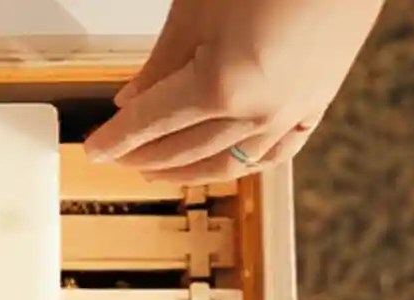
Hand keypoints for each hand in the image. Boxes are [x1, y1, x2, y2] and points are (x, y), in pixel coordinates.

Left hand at [84, 0, 385, 183]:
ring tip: (157, 169)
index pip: (150, 124)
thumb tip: (130, 101)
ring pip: (228, 161)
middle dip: (144, 155)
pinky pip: (275, 152)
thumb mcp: (198, 10)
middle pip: (184, 149)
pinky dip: (242, 163)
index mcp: (220, 87)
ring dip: (186, 170)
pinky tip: (224, 163)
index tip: (94, 149)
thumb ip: (161, 62)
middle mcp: (257, 112)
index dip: (117, 140)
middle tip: (117, 156)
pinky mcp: (318, 103)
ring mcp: (292, 113)